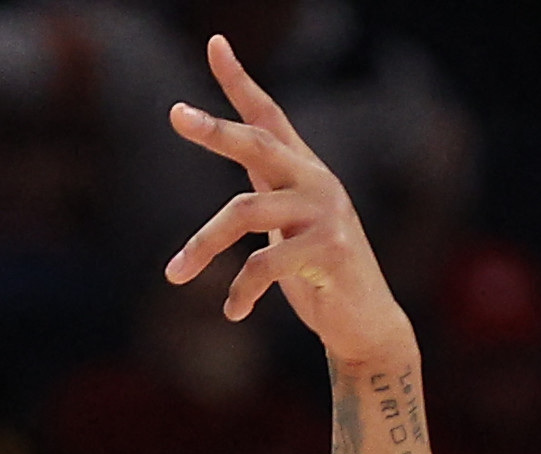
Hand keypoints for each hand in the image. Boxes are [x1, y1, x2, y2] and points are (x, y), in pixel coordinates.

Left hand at [166, 34, 413, 369]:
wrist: (365, 324)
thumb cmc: (319, 280)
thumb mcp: (288, 233)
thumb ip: (265, 204)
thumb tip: (232, 199)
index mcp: (302, 171)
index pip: (269, 116)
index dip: (239, 81)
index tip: (214, 43)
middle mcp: (316, 180)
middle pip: (257, 143)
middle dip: (215, 129)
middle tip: (177, 114)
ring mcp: (326, 212)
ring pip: (244, 212)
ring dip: (202, 245)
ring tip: (175, 276)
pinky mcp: (329, 251)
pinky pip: (265, 264)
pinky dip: (241, 291)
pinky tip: (233, 312)